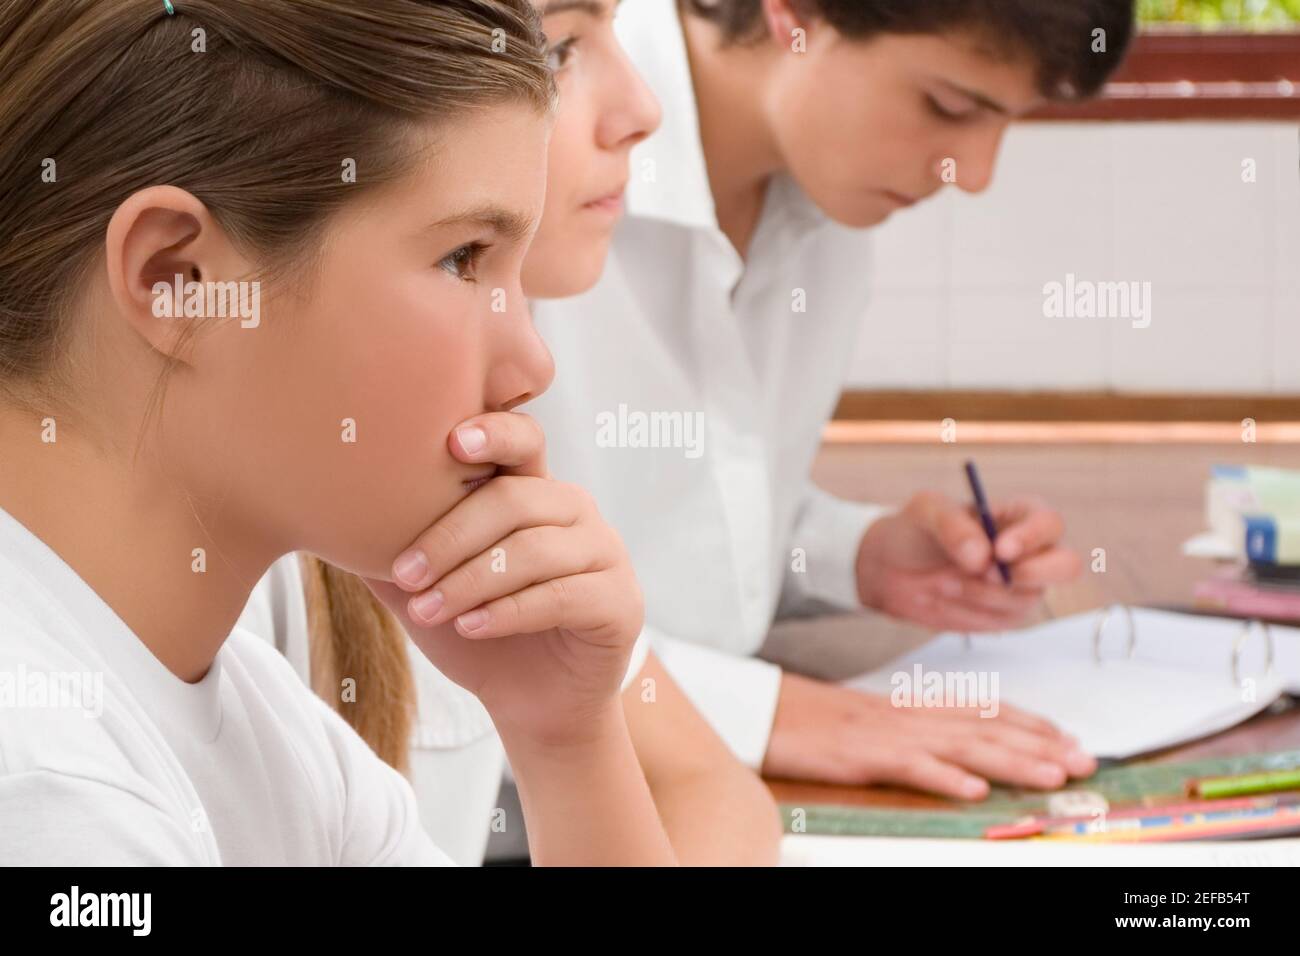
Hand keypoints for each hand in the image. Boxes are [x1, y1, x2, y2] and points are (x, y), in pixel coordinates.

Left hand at [363, 411, 643, 745]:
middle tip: (404, 572)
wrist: (535, 705)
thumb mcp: (427, 591)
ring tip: (428, 611)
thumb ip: (391, 553)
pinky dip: (508, 611)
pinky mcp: (620, 602)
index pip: (524, 441)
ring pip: (534, 550)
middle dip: (451, 536)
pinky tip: (470, 626)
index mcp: (535, 492)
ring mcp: (606, 554)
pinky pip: (561, 595)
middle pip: (515, 500)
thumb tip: (324, 518)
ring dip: (471, 581)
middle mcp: (576, 512)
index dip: (493, 432)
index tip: (448, 441)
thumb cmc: (482, 634)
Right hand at [763, 673, 1095, 798]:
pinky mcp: (866, 754)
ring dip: (1011, 761)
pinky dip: (944, 777)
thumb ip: (921, 727)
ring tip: (1050, 776)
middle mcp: (914, 714)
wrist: (771, 710)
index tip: (1069, 737)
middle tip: (1084, 760)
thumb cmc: (822, 721)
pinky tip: (972, 790)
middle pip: (988, 728)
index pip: (987, 709)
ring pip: (963, 746)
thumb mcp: (880, 719)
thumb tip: (960, 750)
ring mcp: (892, 733)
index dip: (1032, 723)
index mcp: (918, 706)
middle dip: (1040, 745)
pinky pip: (911, 766)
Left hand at [855, 491, 1081, 631]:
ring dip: (982, 594)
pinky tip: (947, 597)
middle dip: (1033, 574)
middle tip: (990, 575)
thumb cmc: (915, 531)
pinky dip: (971, 612)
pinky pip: (1002, 622)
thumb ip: (952, 525)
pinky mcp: (1004, 616)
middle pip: (1066, 565)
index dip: (1032, 538)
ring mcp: (1022, 587)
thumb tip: (982, 556)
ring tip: (944, 581)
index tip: (999, 549)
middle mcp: (1030, 552)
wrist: (890, 570)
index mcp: (1018, 516)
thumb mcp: (925, 512)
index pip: (1049, 523)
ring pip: (1026, 599)